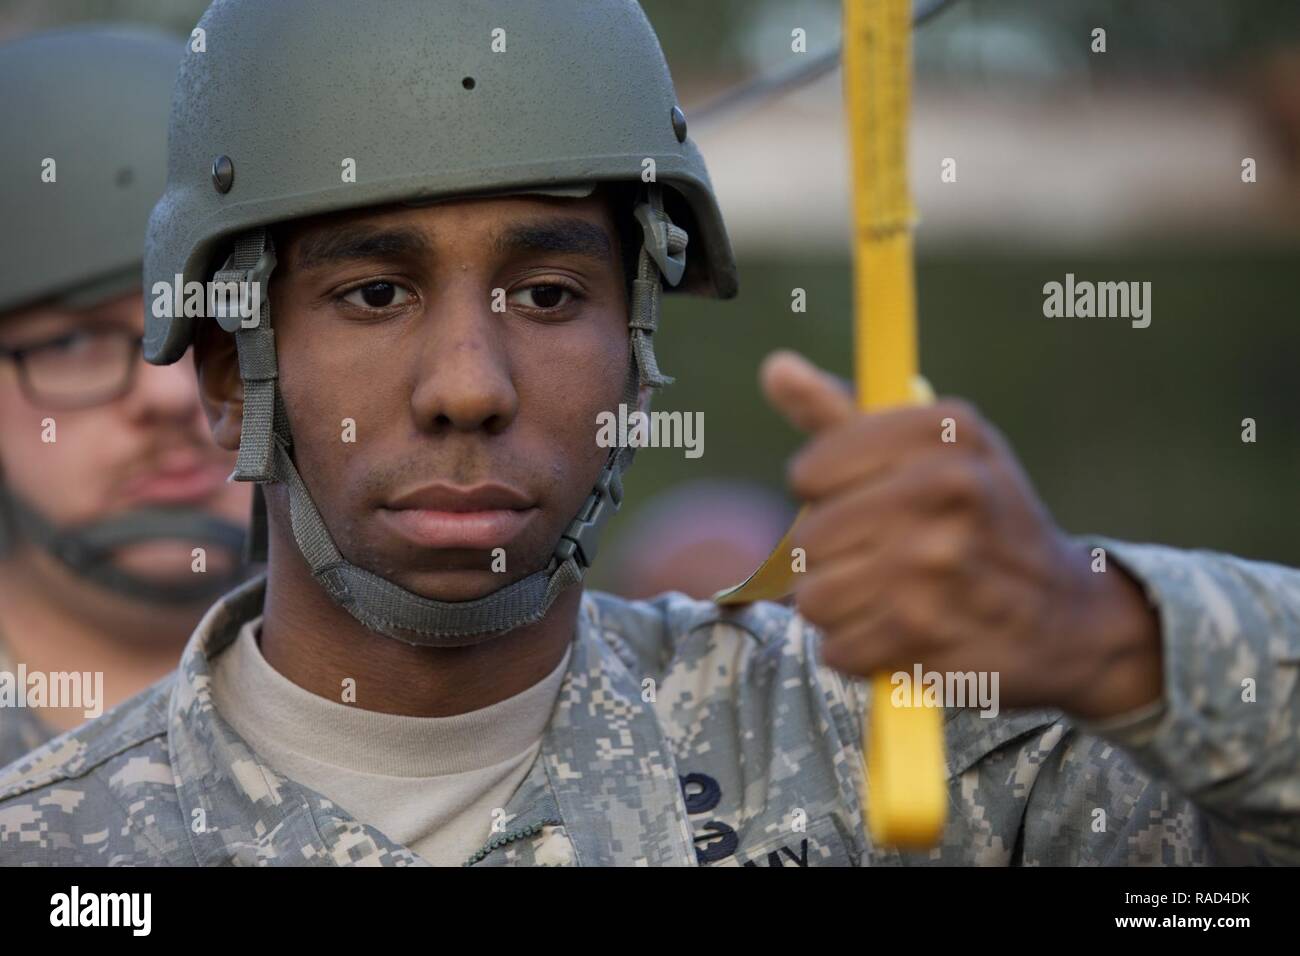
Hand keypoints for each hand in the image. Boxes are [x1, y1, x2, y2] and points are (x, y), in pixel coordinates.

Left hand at [760, 349, 1162, 720]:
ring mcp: (940, 565)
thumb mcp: (932, 449)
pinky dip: (858, 650)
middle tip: (877, 555)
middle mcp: (949, 490)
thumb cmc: (978, 516)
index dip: (822, 492)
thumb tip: (775, 368)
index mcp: (947, 430)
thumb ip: (844, 413)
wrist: (1066, 613)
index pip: (811, 471)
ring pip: (814, 598)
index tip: (857, 495)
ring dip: (839, 606)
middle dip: (828, 557)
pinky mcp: (932, 634)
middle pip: (806, 539)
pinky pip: (838, 649)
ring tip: (888, 594)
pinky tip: (901, 634)